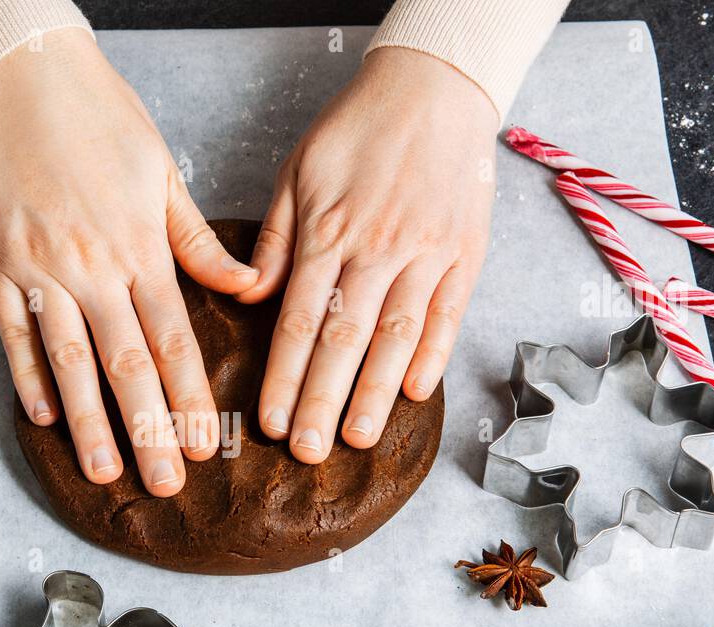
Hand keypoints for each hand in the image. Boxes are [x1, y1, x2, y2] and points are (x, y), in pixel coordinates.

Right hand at [0, 30, 258, 494]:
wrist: (23, 80)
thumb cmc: (100, 120)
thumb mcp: (165, 174)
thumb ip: (200, 243)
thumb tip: (248, 286)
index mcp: (140, 247)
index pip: (173, 340)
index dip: (190, 398)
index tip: (206, 444)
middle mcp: (91, 267)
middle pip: (126, 365)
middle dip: (149, 430)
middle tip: (167, 483)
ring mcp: (39, 271)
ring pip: (69, 362)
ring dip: (90, 423)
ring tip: (105, 472)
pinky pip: (15, 335)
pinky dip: (29, 379)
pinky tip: (45, 419)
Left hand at [239, 47, 498, 462]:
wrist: (434, 87)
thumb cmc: (356, 130)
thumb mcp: (298, 172)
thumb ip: (276, 240)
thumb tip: (249, 296)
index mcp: (328, 233)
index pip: (301, 321)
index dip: (285, 377)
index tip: (271, 422)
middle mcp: (377, 249)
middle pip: (345, 341)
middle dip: (324, 403)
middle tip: (308, 453)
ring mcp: (425, 254)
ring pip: (397, 336)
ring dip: (376, 393)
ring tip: (358, 439)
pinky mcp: (463, 254)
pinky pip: (448, 315)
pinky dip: (432, 356)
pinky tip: (414, 393)